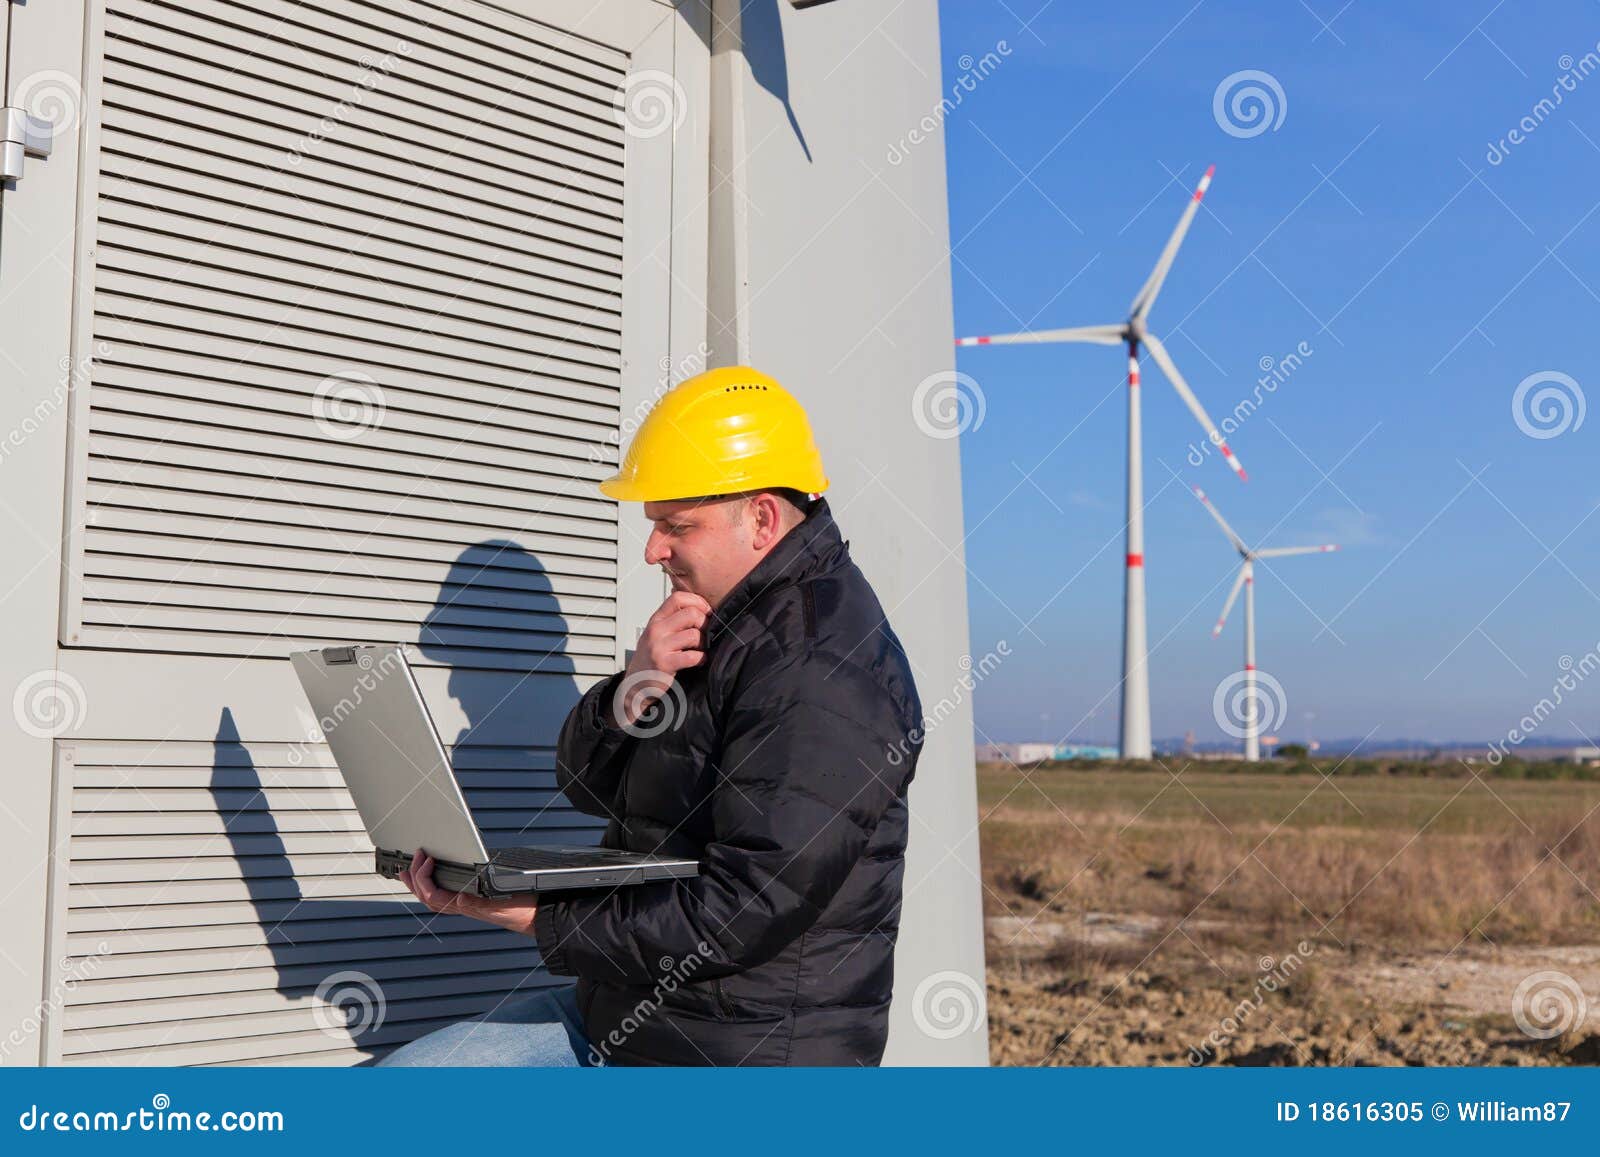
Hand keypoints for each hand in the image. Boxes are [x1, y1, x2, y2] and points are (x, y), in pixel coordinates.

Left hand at [399, 849, 538, 937]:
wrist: (537, 917)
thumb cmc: (522, 911)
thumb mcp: (501, 904)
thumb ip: (479, 904)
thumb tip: (460, 900)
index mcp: (466, 906)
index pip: (432, 895)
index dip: (423, 878)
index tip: (426, 859)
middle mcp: (463, 906)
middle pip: (427, 897)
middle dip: (414, 880)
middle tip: (409, 862)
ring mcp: (467, 904)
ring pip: (434, 898)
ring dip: (419, 884)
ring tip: (411, 871)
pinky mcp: (474, 900)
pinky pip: (446, 895)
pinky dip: (435, 885)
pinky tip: (436, 878)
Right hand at [614, 590, 710, 728]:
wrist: (635, 684)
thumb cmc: (650, 658)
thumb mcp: (656, 634)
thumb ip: (672, 620)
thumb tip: (698, 607)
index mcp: (656, 620)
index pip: (678, 598)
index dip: (697, 601)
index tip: (705, 611)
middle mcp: (656, 630)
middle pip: (690, 613)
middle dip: (704, 622)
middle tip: (705, 633)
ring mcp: (659, 646)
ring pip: (694, 634)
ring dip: (703, 643)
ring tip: (699, 649)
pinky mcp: (664, 663)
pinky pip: (692, 656)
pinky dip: (701, 658)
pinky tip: (698, 660)